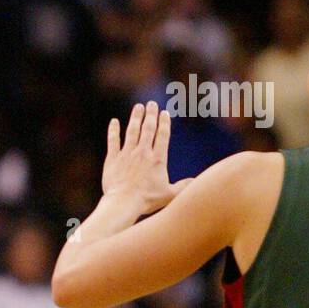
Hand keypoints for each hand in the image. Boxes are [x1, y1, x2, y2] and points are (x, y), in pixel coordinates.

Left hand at [102, 102, 191, 217]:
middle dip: (151, 114)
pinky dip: (113, 131)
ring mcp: (127, 154)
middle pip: (148, 128)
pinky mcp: (113, 159)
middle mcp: (143, 152)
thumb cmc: (146, 201)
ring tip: (138, 107)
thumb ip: (182, 186)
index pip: (162, 135)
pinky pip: (113, 141)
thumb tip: (195, 181)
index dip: (164, 123)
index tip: (164, 113)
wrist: (123, 203)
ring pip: (132, 131)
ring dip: (135, 117)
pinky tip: (114, 122)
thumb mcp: (168, 195)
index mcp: (157, 159)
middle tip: (151, 104)